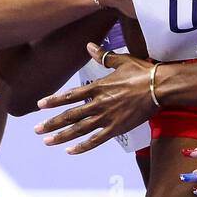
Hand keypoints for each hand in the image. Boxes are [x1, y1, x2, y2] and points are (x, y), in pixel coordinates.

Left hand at [34, 43, 156, 153]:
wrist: (159, 87)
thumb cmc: (142, 73)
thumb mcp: (121, 61)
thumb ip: (103, 56)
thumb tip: (89, 45)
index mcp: (98, 87)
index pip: (70, 96)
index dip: (54, 101)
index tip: (40, 105)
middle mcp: (99, 104)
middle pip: (70, 116)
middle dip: (52, 123)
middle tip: (37, 130)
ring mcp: (107, 118)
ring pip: (79, 130)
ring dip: (62, 136)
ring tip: (47, 141)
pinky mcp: (117, 128)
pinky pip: (96, 140)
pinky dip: (83, 147)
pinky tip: (71, 151)